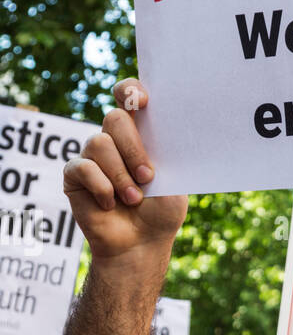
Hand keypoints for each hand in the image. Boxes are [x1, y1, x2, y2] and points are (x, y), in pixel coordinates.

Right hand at [63, 80, 187, 261]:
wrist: (141, 244)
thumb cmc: (161, 212)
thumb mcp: (175, 180)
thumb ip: (166, 152)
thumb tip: (168, 125)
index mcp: (139, 133)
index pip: (127, 95)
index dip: (130, 90)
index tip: (142, 101)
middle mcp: (113, 140)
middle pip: (114, 118)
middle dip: (134, 148)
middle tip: (148, 177)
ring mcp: (92, 156)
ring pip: (99, 143)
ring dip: (120, 175)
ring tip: (133, 198)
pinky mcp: (75, 175)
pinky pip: (83, 167)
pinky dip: (102, 187)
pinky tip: (110, 204)